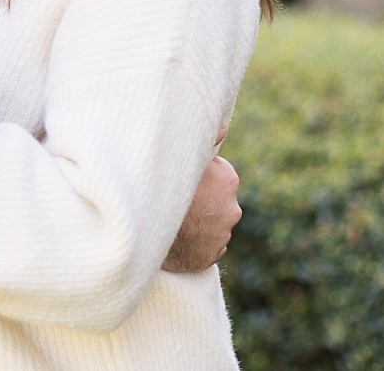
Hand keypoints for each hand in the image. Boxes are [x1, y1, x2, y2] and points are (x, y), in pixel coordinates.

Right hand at [162, 146, 240, 272]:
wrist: (151, 236)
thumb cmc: (167, 191)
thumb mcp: (185, 160)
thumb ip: (208, 142)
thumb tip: (223, 127)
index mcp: (228, 180)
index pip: (216, 171)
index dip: (199, 174)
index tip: (184, 178)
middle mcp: (232, 208)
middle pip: (215, 198)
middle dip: (202, 198)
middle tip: (179, 200)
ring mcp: (223, 234)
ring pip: (211, 222)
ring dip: (199, 221)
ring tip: (177, 220)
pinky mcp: (213, 255)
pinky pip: (206, 244)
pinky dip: (196, 240)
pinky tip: (180, 237)